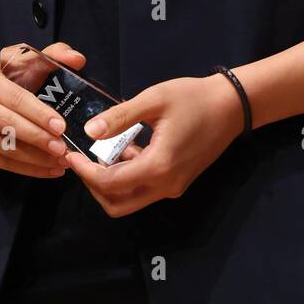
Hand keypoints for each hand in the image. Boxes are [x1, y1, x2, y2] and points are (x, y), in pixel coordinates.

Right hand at [0, 40, 86, 177]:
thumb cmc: (7, 76)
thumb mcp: (26, 60)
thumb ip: (53, 55)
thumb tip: (78, 59)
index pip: (15, 99)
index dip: (38, 114)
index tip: (61, 126)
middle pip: (7, 125)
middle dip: (38, 139)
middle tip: (63, 148)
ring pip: (5, 149)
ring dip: (36, 159)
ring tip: (61, 161)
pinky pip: (3, 163)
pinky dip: (28, 170)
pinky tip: (50, 169)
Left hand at [62, 73, 244, 216]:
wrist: (232, 106)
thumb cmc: (193, 98)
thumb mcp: (154, 100)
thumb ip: (120, 117)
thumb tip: (89, 131)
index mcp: (158, 166)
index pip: (109, 183)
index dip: (85, 172)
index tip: (70, 154)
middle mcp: (166, 185)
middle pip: (117, 204)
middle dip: (94, 186)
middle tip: (82, 161)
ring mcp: (174, 187)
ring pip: (131, 199)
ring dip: (111, 182)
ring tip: (100, 152)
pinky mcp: (179, 181)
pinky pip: (145, 188)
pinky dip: (128, 177)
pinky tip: (125, 149)